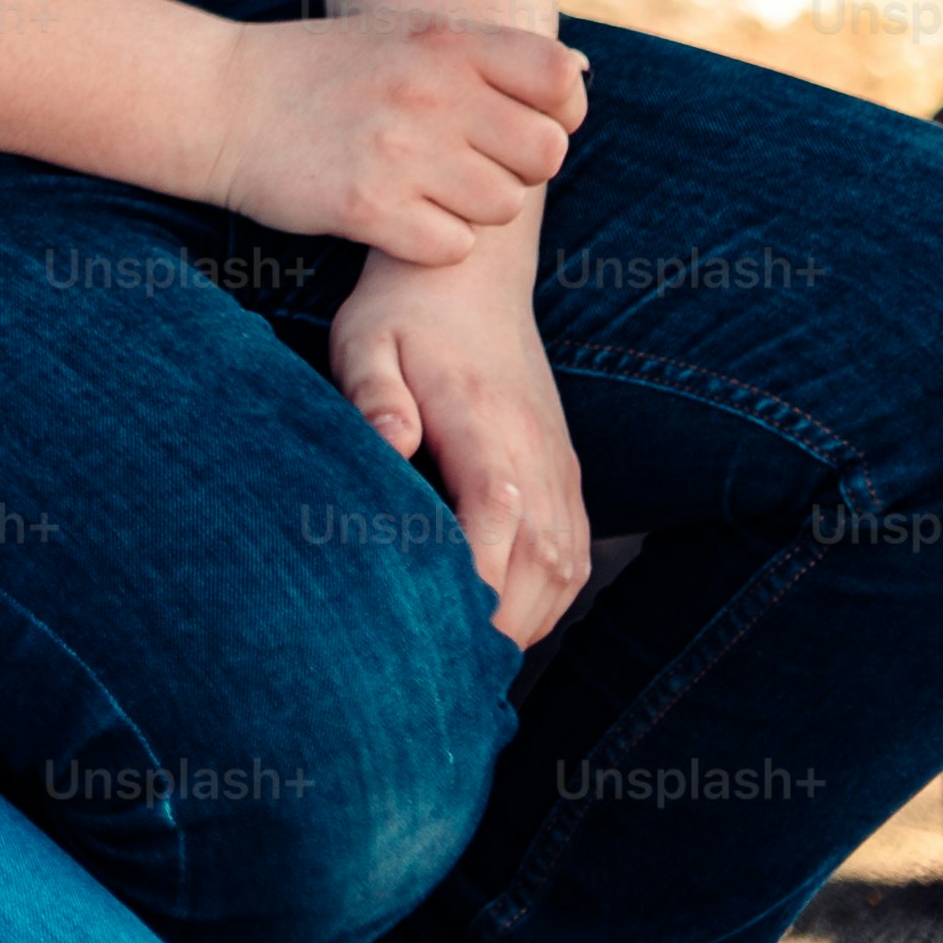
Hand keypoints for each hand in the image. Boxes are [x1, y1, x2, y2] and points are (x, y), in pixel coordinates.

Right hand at [209, 12, 584, 262]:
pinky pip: (453, 247)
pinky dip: (431, 243)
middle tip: (465, 166)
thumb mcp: (400, 34)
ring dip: (472, 210)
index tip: (521, 125)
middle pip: (543, 154)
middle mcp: (428, 89)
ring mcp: (398, 148)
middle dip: (515, 169)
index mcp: (443, 41)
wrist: (218, 101)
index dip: (559, 112)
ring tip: (423, 190)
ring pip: (503, 207)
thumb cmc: (318, 71)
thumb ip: (485, 53)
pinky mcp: (366, 205)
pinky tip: (395, 219)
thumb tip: (579, 77)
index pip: (558, 81)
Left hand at [333, 240, 591, 647]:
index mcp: (490, 428)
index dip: (476, 587)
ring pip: (566, 572)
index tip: (435, 632)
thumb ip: (375, 396)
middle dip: (496, 626)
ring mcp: (560, 468)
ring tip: (466, 657)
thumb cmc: (406, 312)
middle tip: (438, 670)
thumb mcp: (367, 340)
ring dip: (523, 622)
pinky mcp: (564, 473)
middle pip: (542, 567)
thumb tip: (390, 446)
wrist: (473, 271)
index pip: (500, 523)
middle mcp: (539, 457)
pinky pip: (575, 556)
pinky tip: (501, 618)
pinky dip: (547, 599)